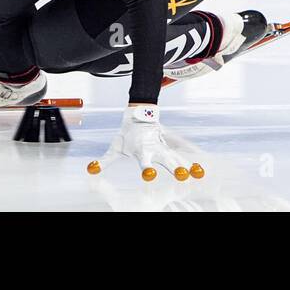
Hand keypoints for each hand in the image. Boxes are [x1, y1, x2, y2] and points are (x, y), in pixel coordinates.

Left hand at [88, 105, 202, 182]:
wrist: (140, 113)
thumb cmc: (126, 134)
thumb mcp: (115, 147)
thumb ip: (104, 160)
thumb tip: (90, 169)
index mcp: (142, 150)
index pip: (144, 162)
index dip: (146, 169)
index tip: (149, 176)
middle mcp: (155, 148)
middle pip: (166, 159)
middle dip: (174, 167)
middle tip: (182, 175)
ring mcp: (164, 145)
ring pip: (177, 155)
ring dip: (186, 163)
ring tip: (197, 173)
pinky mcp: (170, 143)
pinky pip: (182, 150)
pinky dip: (191, 156)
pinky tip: (199, 165)